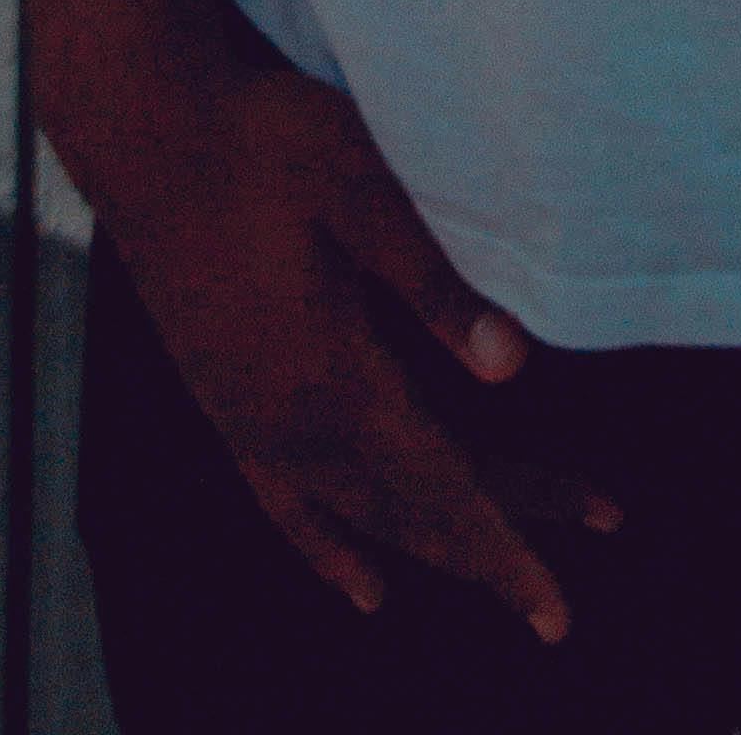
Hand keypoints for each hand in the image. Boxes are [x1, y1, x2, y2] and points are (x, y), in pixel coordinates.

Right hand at [87, 32, 618, 639]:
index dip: (507, 548)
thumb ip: (434, 279)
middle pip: (417, 508)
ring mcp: (250, 420)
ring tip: (504, 565)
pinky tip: (363, 586)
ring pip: (363, 513)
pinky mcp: (223, 403)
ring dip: (438, 541)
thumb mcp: (359, 184)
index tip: (554, 612)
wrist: (143, 127)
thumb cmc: (259, 138)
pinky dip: (330, 551)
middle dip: (501, 538)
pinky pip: (287, 506)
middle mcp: (291, 420)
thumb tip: (514, 368)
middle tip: (597, 524)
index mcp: (334, 375)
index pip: (441, 491)